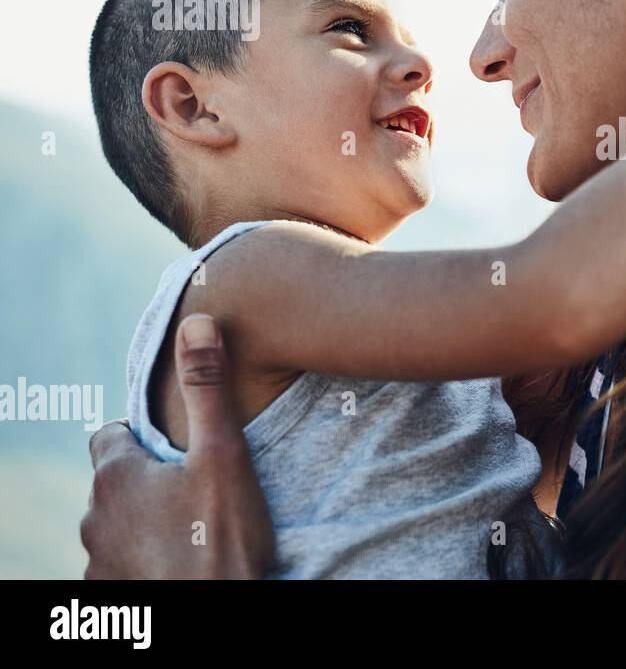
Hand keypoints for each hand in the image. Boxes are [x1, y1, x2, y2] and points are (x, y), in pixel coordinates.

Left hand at [80, 314, 272, 578]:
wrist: (219, 614)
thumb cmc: (222, 539)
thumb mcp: (224, 455)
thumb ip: (207, 388)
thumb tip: (195, 319)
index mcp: (116, 476)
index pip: (110, 434)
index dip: (145, 436)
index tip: (182, 451)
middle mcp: (94, 517)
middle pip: (115, 480)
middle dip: (149, 480)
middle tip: (198, 489)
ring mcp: (97, 560)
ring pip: (117, 523)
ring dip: (145, 521)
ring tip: (194, 529)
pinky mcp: (107, 593)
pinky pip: (121, 562)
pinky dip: (144, 558)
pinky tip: (182, 561)